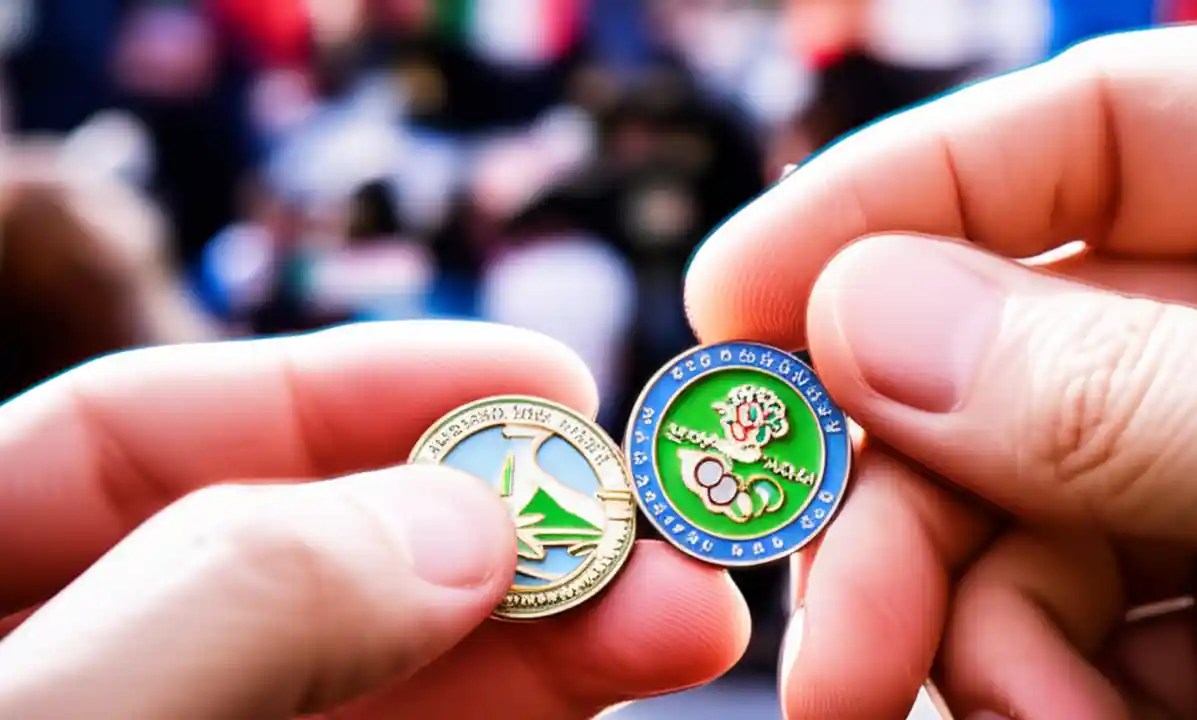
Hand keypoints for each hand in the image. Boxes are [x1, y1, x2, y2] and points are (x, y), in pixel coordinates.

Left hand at [0, 321, 747, 718]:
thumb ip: (226, 606)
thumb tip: (460, 525)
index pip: (141, 436)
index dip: (343, 387)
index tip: (539, 372)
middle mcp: (90, 669)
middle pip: (299, 558)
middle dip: (483, 526)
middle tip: (653, 511)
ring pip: (376, 676)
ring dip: (537, 643)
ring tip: (685, 612)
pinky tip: (604, 689)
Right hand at [687, 21, 1196, 719]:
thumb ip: (1123, 394)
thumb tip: (858, 317)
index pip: (1079, 136)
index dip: (884, 196)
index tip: (725, 298)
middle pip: (1003, 367)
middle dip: (895, 512)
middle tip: (829, 652)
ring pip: (1015, 515)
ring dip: (966, 632)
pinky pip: (1086, 624)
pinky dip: (1045, 688)